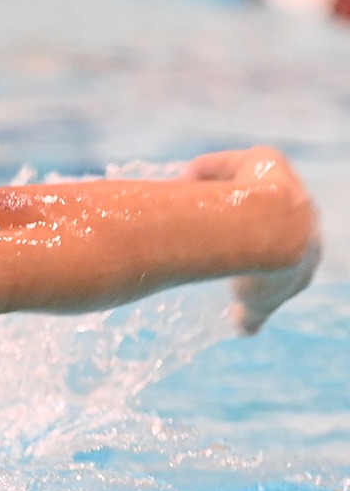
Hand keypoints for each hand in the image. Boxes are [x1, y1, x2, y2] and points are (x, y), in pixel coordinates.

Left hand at [183, 147, 321, 333]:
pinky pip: (234, 163)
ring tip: (190, 203)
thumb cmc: (264, 273)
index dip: (257, 252)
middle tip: (205, 224)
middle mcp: (302, 212)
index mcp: (307, 246)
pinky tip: (182, 180)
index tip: (231, 256)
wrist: (275, 234)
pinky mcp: (268, 161)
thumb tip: (246, 329)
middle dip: (238, 217)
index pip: (284, 248)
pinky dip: (208, 170)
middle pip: (266, 211)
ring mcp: (286, 185)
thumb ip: (252, 317)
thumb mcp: (257, 304)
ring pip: (250, 184)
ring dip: (222, 192)